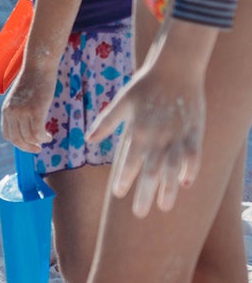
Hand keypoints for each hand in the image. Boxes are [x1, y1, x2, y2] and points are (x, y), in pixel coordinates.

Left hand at [0, 70, 54, 153]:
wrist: (37, 66)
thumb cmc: (32, 81)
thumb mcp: (21, 98)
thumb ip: (20, 111)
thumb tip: (25, 124)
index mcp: (6, 110)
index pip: (7, 135)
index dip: (18, 143)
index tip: (29, 143)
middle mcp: (11, 112)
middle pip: (16, 140)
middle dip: (28, 148)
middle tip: (38, 148)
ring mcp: (23, 111)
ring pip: (29, 138)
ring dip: (39, 142)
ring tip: (47, 138)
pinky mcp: (35, 110)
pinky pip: (38, 132)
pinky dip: (44, 138)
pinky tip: (49, 135)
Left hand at [91, 59, 205, 217]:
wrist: (174, 68)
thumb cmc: (144, 85)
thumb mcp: (120, 102)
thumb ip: (106, 122)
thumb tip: (88, 140)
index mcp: (138, 131)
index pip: (129, 162)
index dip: (124, 178)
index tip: (118, 195)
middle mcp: (158, 137)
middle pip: (151, 171)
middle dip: (145, 194)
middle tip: (140, 214)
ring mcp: (178, 135)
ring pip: (172, 169)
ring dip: (168, 189)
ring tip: (164, 207)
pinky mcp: (194, 131)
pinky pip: (193, 155)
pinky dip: (190, 170)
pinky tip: (185, 184)